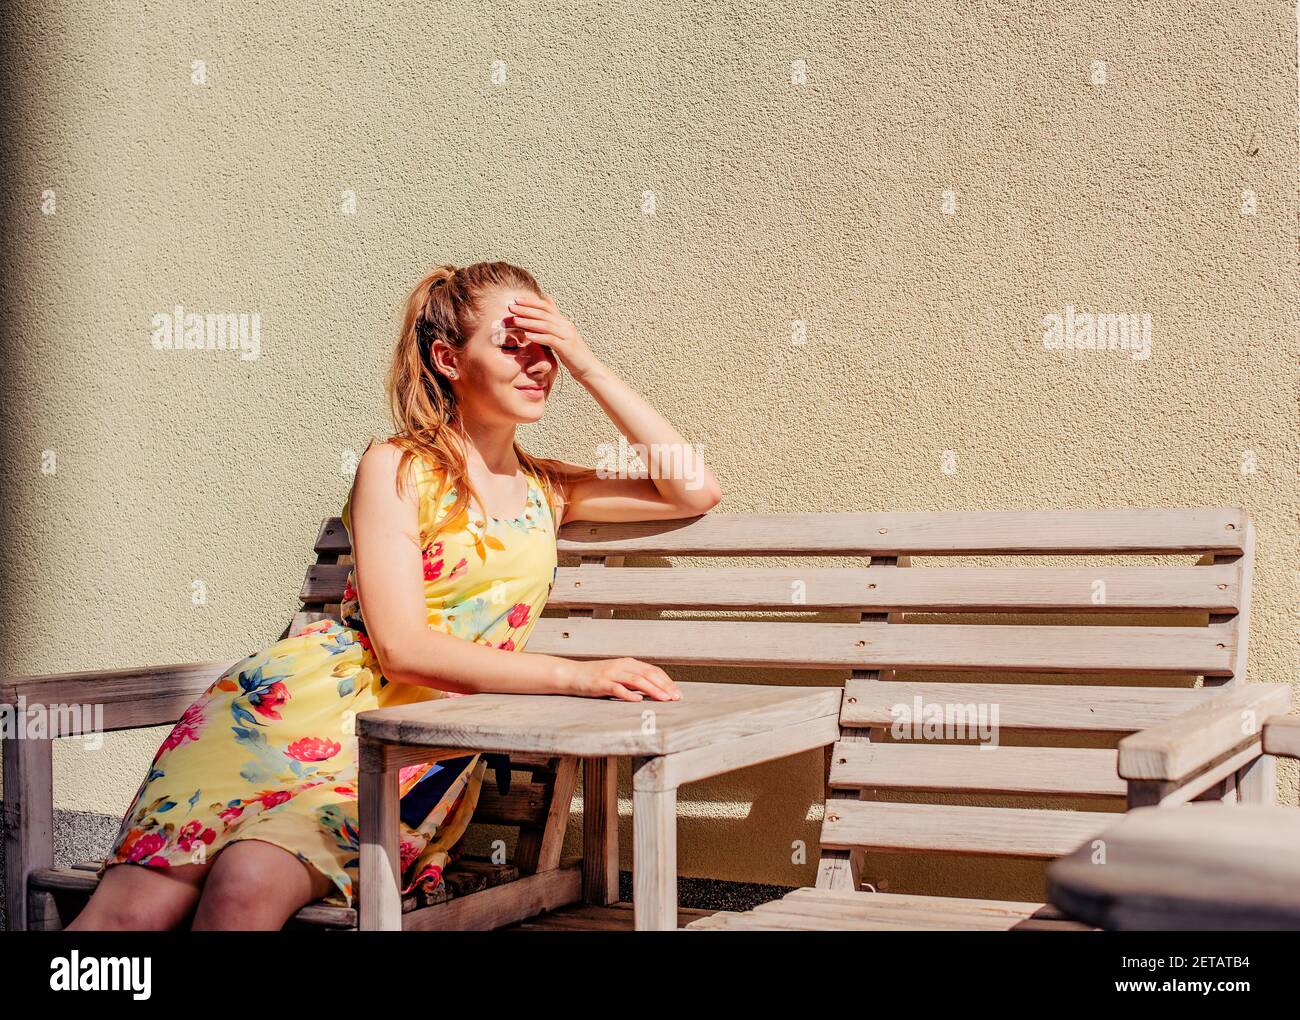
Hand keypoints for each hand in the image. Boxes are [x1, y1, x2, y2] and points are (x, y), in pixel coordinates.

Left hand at [506, 293, 602, 381]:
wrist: (588, 368)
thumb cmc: (573, 354)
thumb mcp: (563, 335)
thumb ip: (554, 320)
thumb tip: (548, 301)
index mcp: (563, 322)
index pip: (546, 307)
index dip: (531, 302)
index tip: (516, 300)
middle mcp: (566, 326)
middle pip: (544, 314)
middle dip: (526, 309)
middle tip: (511, 307)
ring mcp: (567, 336)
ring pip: (546, 325)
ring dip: (529, 322)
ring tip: (515, 320)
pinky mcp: (567, 348)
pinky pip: (551, 340)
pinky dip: (539, 337)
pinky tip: (527, 336)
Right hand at [566, 657, 681, 701]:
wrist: (572, 674)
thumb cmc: (596, 678)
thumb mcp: (618, 676)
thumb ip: (634, 681)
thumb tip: (653, 691)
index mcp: (629, 663)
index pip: (653, 670)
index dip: (667, 681)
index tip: (677, 692)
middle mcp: (622, 666)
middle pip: (648, 674)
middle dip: (664, 686)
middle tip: (676, 697)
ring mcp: (612, 673)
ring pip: (637, 680)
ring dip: (653, 690)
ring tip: (664, 699)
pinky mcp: (601, 683)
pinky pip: (617, 688)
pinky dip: (629, 694)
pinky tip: (638, 700)